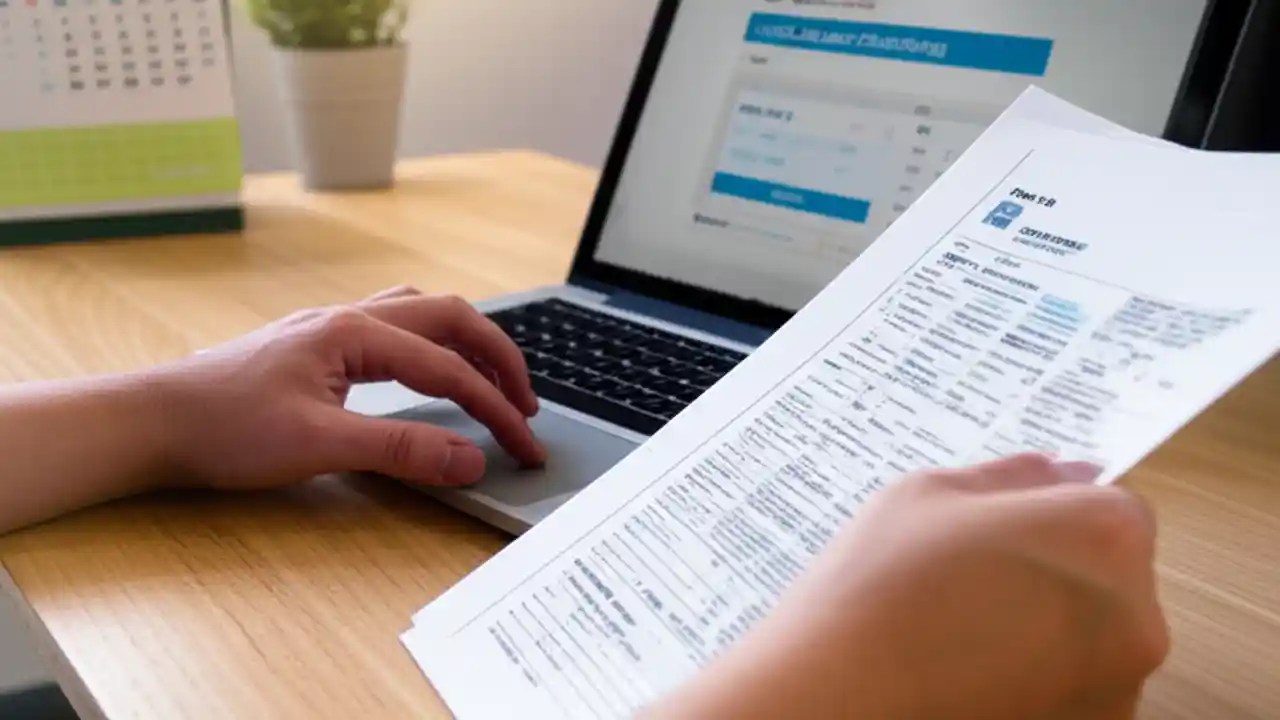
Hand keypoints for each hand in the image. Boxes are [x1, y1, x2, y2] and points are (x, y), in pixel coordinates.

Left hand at [148, 286, 543, 489]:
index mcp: (355, 333)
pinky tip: (426, 367)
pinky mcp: (318, 343)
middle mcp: (350, 316)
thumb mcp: (318, 445)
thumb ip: (401, 448)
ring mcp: (332, 325)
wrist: (153, 419)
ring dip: (467, 342)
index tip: (524, 446)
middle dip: (498, 359)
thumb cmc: (224, 428)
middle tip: (527, 405)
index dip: (495, 409)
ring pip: (423, 312)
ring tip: (491, 380)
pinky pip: (396, 325)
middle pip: (450, 318)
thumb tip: (469, 458)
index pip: (449, 368)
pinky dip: (432, 342)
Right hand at [653, 455, 1168, 719]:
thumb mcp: (926, 496)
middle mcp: (1134, 616)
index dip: (1053, 513)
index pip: (1113, 505)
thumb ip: (1009, 476)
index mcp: (1101, 536)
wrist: (837, 702)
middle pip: (1110, 574)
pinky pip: (1071, 691)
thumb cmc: (875, 594)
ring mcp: (1116, 689)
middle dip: (1053, 570)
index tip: (1002, 530)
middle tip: (969, 578)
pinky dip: (1034, 682)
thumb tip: (1060, 471)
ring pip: (1092, 638)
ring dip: (1046, 629)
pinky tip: (966, 673)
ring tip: (959, 631)